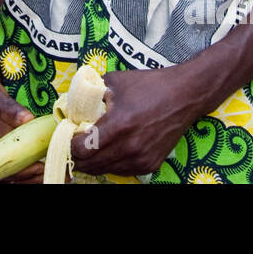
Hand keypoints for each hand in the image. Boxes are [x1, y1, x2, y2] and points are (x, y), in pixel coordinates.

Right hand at [0, 65, 42, 183]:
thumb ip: (8, 108)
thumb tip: (29, 119)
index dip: (17, 171)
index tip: (39, 166)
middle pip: (3, 177)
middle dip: (28, 178)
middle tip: (51, 172)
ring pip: (10, 175)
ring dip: (30, 178)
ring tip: (55, 174)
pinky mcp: (1, 150)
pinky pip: (14, 166)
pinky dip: (29, 169)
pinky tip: (47, 165)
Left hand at [68, 65, 205, 177]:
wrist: (184, 96)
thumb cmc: (150, 85)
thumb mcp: (115, 82)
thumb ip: (92, 93)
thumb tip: (74, 102)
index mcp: (119, 125)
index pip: (83, 149)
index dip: (70, 144)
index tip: (68, 136)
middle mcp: (130, 147)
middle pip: (91, 164)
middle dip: (78, 157)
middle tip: (72, 146)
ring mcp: (141, 159)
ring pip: (106, 170)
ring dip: (93, 162)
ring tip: (88, 150)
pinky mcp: (151, 165)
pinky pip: (122, 171)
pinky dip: (111, 164)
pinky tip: (108, 152)